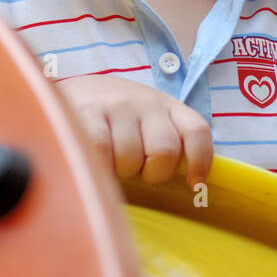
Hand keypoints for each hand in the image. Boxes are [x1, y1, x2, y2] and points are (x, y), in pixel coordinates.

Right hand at [55, 74, 212, 188]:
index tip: (193, 183)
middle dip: (153, 173)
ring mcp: (118, 106)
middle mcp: (147, 103)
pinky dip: (101, 166)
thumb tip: (189, 186)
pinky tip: (95, 162)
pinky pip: (102, 151)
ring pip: (130, 157)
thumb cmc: (119, 120)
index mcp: (169, 107)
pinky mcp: (89, 111)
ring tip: (112, 161)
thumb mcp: (150, 123)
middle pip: (165, 152)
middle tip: (137, 170)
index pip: (197, 131)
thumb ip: (168, 145)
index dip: (200, 161)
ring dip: (121, 171)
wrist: (75, 90)